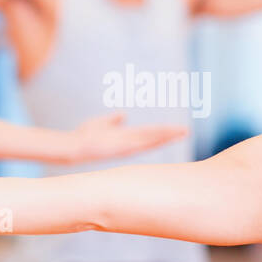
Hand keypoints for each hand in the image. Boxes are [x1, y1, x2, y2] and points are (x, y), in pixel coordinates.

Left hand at [69, 112, 187, 163]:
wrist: (73, 146)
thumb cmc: (85, 136)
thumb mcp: (102, 124)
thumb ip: (113, 120)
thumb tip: (123, 114)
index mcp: (127, 138)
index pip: (150, 134)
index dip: (164, 132)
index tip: (178, 129)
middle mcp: (130, 144)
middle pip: (155, 137)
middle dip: (170, 134)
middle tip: (187, 131)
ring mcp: (127, 147)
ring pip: (152, 140)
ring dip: (167, 136)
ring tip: (182, 132)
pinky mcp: (122, 148)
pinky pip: (142, 143)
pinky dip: (154, 140)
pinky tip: (164, 137)